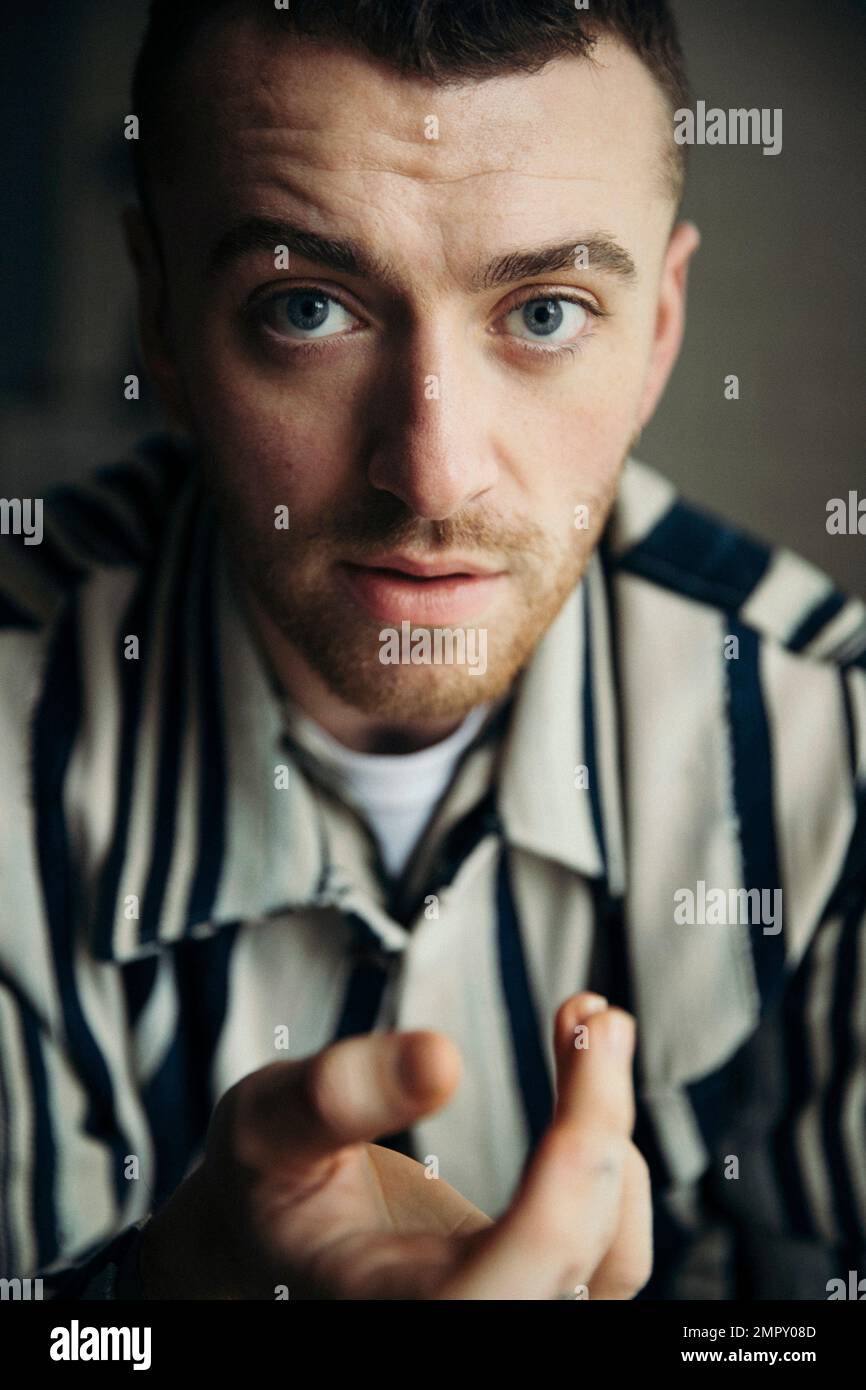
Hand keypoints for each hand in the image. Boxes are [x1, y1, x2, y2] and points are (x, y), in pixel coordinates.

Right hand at [139, 991, 650, 1298]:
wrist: (265, 1236)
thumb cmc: (262, 1184)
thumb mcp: (264, 1125)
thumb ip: (337, 1096)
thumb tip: (442, 1057)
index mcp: (387, 1306)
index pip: (512, 1277)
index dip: (570, 1172)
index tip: (584, 1044)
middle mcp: (456, 1323)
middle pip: (580, 1262)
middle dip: (600, 1127)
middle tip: (593, 1015)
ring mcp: (504, 1309)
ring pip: (612, 1256)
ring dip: (613, 1133)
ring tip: (592, 1022)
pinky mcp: (530, 1289)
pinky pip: (610, 1250)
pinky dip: (610, 1161)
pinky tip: (585, 1085)